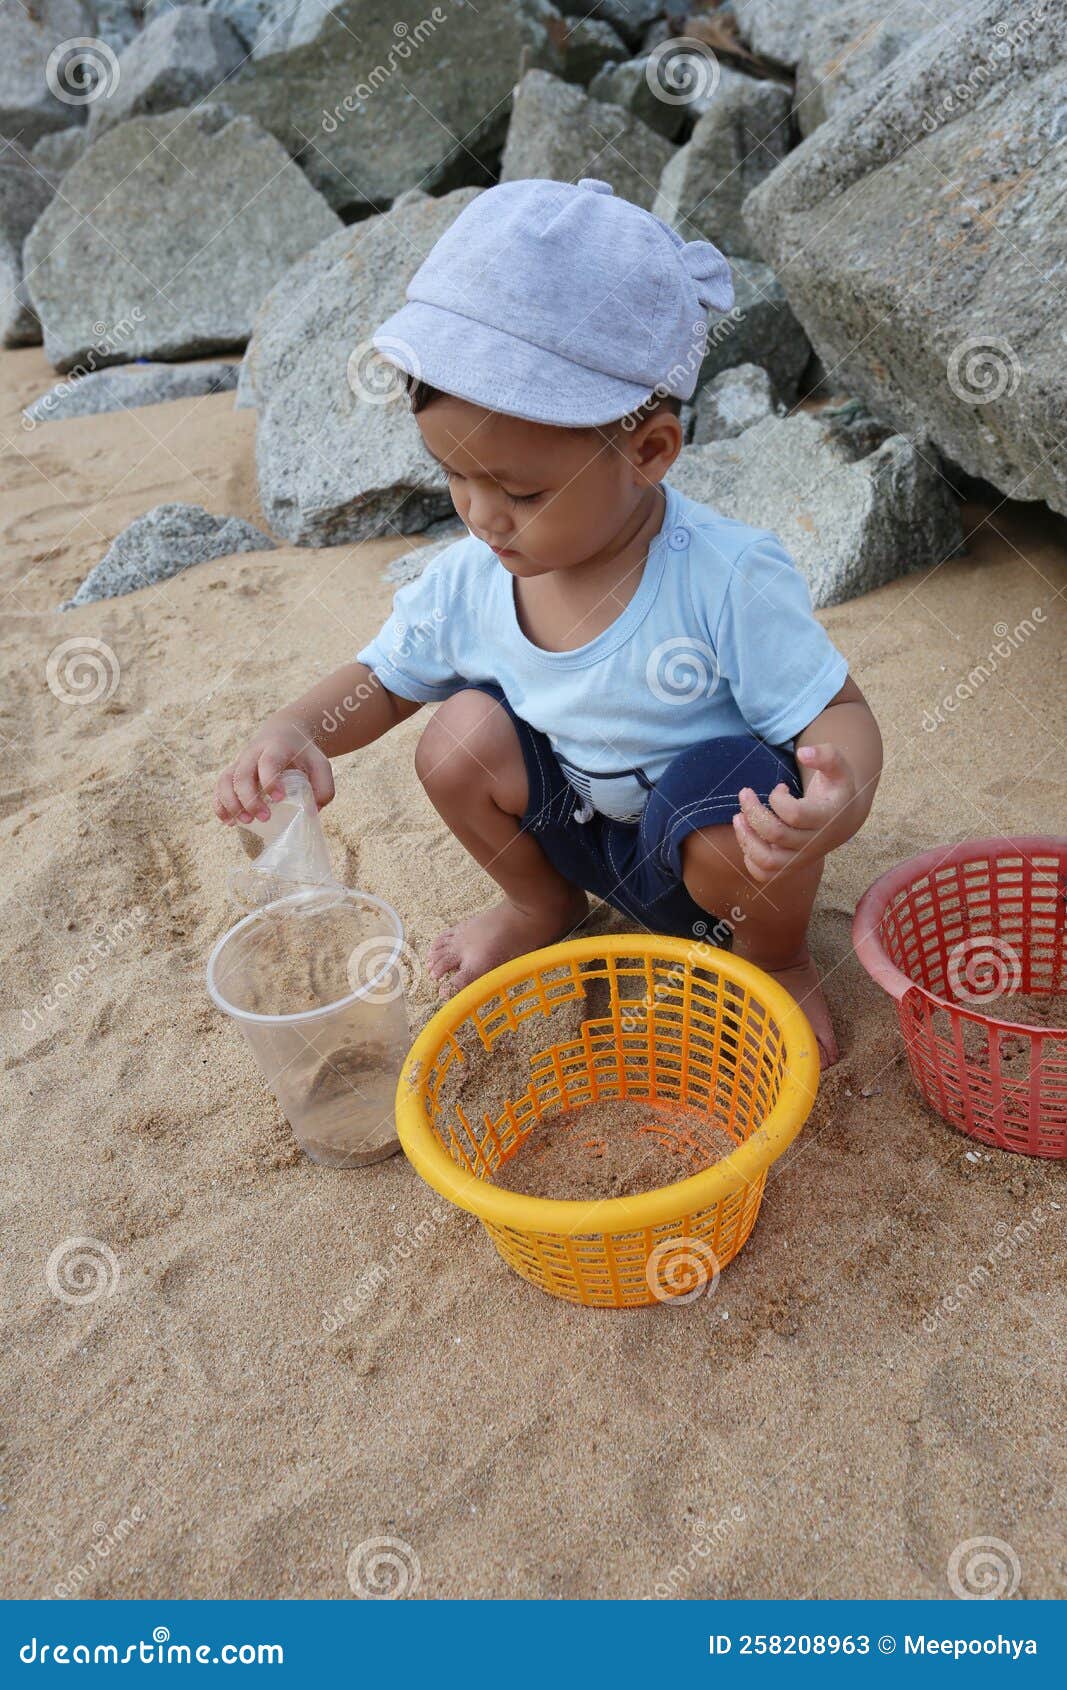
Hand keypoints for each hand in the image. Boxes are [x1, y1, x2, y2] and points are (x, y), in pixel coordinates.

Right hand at [213, 722, 334, 824]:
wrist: (285, 732)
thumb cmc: (304, 753)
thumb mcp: (321, 764)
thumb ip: (324, 787)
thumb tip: (313, 812)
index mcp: (276, 748)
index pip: (268, 762)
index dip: (270, 780)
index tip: (279, 798)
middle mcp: (253, 753)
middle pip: (242, 774)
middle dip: (250, 799)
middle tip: (264, 818)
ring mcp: (240, 762)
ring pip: (226, 780)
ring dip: (231, 803)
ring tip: (245, 822)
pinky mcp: (233, 772)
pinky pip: (220, 787)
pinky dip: (220, 805)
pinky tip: (229, 821)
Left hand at [732, 743, 855, 883]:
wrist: (843, 819)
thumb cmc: (836, 788)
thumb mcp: (838, 767)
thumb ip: (825, 755)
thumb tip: (802, 753)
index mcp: (826, 818)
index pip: (794, 814)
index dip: (778, 798)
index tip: (779, 787)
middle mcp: (814, 843)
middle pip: (775, 834)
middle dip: (753, 812)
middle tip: (745, 794)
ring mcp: (801, 858)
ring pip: (767, 860)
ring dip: (745, 838)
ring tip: (738, 818)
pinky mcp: (790, 866)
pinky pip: (764, 874)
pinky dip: (749, 858)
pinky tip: (748, 836)